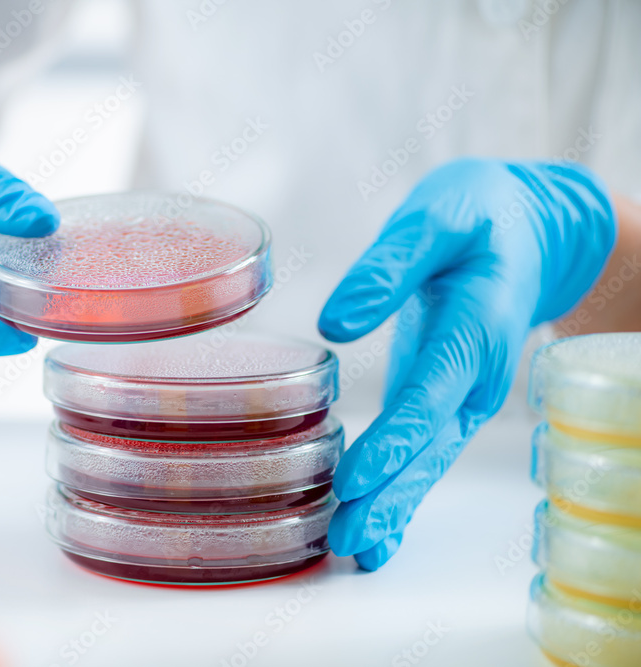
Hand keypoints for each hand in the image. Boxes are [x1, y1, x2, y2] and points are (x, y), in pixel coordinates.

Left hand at [318, 158, 615, 569]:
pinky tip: (376, 532)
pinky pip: (424, 452)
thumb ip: (388, 267)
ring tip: (354, 547)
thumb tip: (335, 323)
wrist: (526, 233)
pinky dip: (401, 493)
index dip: (394, 441)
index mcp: (475, 328)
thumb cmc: (475, 219)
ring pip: (429, 460)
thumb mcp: (435, 220)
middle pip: (429, 445)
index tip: (355, 480)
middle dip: (388, 494)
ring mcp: (462, 392)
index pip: (429, 394)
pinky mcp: (443, 397)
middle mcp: (473, 374)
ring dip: (393, 506)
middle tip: (344, 538)